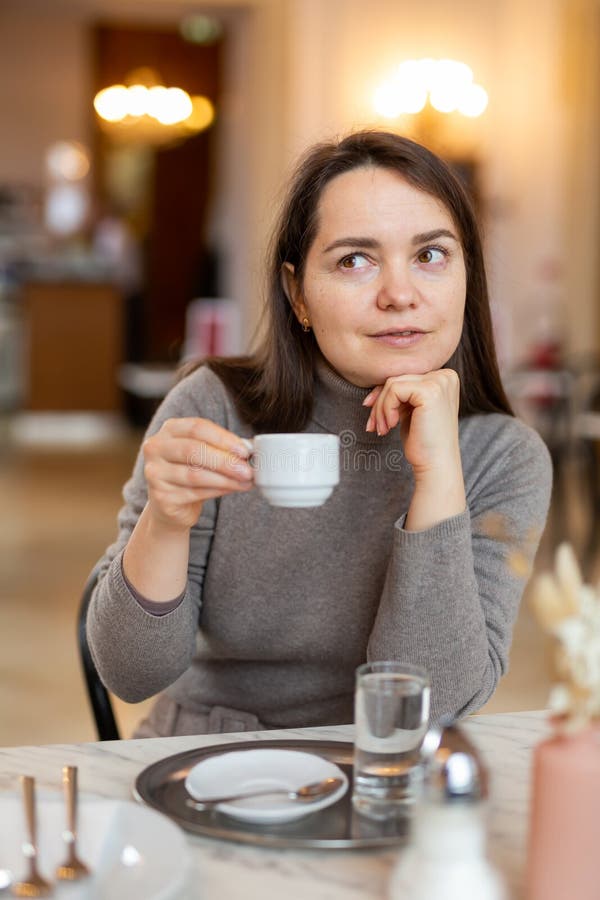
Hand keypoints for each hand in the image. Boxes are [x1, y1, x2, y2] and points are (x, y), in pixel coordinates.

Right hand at [142, 417, 252, 531]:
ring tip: (246, 481)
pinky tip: (233, 489)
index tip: (244, 450)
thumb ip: (223, 448)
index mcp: (169, 430)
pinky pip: (195, 493)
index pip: (196, 427)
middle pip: (193, 450)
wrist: (170, 503)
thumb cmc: (191, 471)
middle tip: (247, 469)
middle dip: (225, 461)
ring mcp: (154, 473)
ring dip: (225, 478)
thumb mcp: (205, 453)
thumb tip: (250, 449)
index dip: (223, 438)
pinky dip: (218, 490)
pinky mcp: (161, 496)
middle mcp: (156, 448)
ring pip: (195, 474)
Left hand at [363, 369, 460, 472]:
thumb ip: (402, 394)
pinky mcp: (430, 391)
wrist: (436, 464)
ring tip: (382, 429)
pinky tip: (391, 426)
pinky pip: (394, 390)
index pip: (405, 376)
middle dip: (379, 403)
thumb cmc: (423, 441)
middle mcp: (445, 376)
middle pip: (397, 378)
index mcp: (444, 378)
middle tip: (373, 426)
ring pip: (392, 384)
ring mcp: (439, 381)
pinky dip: (386, 409)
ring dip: (380, 409)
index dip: (384, 394)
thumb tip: (375, 385)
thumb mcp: (411, 410)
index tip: (372, 413)